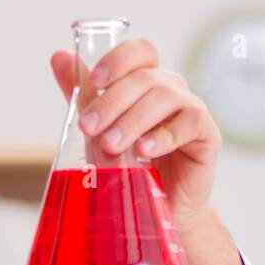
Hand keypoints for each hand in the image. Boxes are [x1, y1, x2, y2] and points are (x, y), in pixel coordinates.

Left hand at [49, 38, 240, 264]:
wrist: (155, 211)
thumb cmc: (128, 167)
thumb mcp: (100, 130)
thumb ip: (83, 96)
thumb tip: (59, 56)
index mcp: (147, 82)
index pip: (140, 53)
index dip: (119, 60)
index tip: (94, 81)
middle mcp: (171, 90)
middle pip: (146, 78)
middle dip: (112, 102)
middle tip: (87, 128)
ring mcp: (190, 110)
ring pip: (165, 98)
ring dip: (132, 120)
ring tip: (110, 146)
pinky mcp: (206, 136)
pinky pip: (189, 124)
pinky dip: (164, 136)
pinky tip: (144, 150)